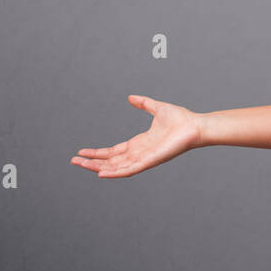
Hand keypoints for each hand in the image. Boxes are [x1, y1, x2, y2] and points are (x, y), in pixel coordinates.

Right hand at [71, 94, 201, 177]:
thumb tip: (130, 97)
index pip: (113, 151)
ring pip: (116, 167)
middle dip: (92, 162)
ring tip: (81, 166)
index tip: (82, 152)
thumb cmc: (181, 119)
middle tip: (74, 162)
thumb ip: (143, 103)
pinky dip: (115, 173)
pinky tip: (101, 174)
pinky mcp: (150, 161)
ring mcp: (144, 158)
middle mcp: (139, 153)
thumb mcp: (157, 108)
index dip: (97, 153)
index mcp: (139, 143)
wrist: (196, 126)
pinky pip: (129, 170)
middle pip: (110, 161)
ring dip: (98, 167)